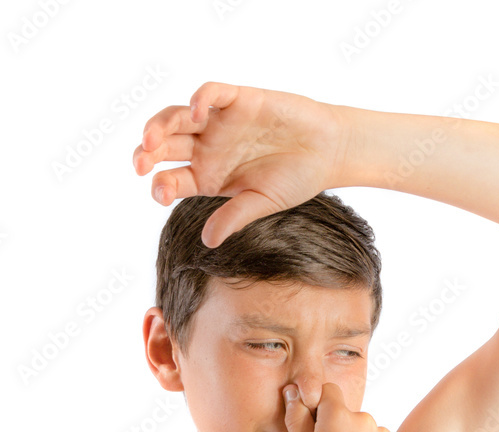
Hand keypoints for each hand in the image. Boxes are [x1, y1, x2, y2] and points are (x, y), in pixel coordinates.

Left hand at [133, 81, 349, 247]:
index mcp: (208, 177)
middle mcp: (208, 148)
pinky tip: (195, 112)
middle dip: (148, 153)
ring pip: (178, 117)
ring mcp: (220, 122)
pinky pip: (211, 93)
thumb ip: (234, 218)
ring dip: (160, 124)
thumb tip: (209, 242)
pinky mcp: (238, 99)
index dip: (160, 185)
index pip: (172, 179)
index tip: (160, 193)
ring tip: (151, 138)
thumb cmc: (296, 180)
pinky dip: (200, 99)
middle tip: (140, 163)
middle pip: (166, 146)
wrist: (328, 152)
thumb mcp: (262, 204)